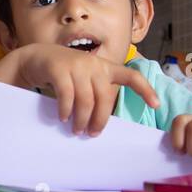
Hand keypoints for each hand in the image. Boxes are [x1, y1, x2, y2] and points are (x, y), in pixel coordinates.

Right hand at [3, 44, 159, 136]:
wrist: (35, 57)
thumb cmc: (62, 73)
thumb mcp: (83, 78)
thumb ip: (94, 92)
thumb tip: (100, 120)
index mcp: (104, 67)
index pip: (130, 76)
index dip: (145, 90)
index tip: (156, 105)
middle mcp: (93, 64)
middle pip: (105, 97)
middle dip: (100, 119)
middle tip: (92, 134)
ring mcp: (76, 65)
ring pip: (86, 99)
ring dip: (82, 119)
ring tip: (76, 130)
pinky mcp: (59, 69)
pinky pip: (67, 95)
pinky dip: (66, 110)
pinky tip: (63, 118)